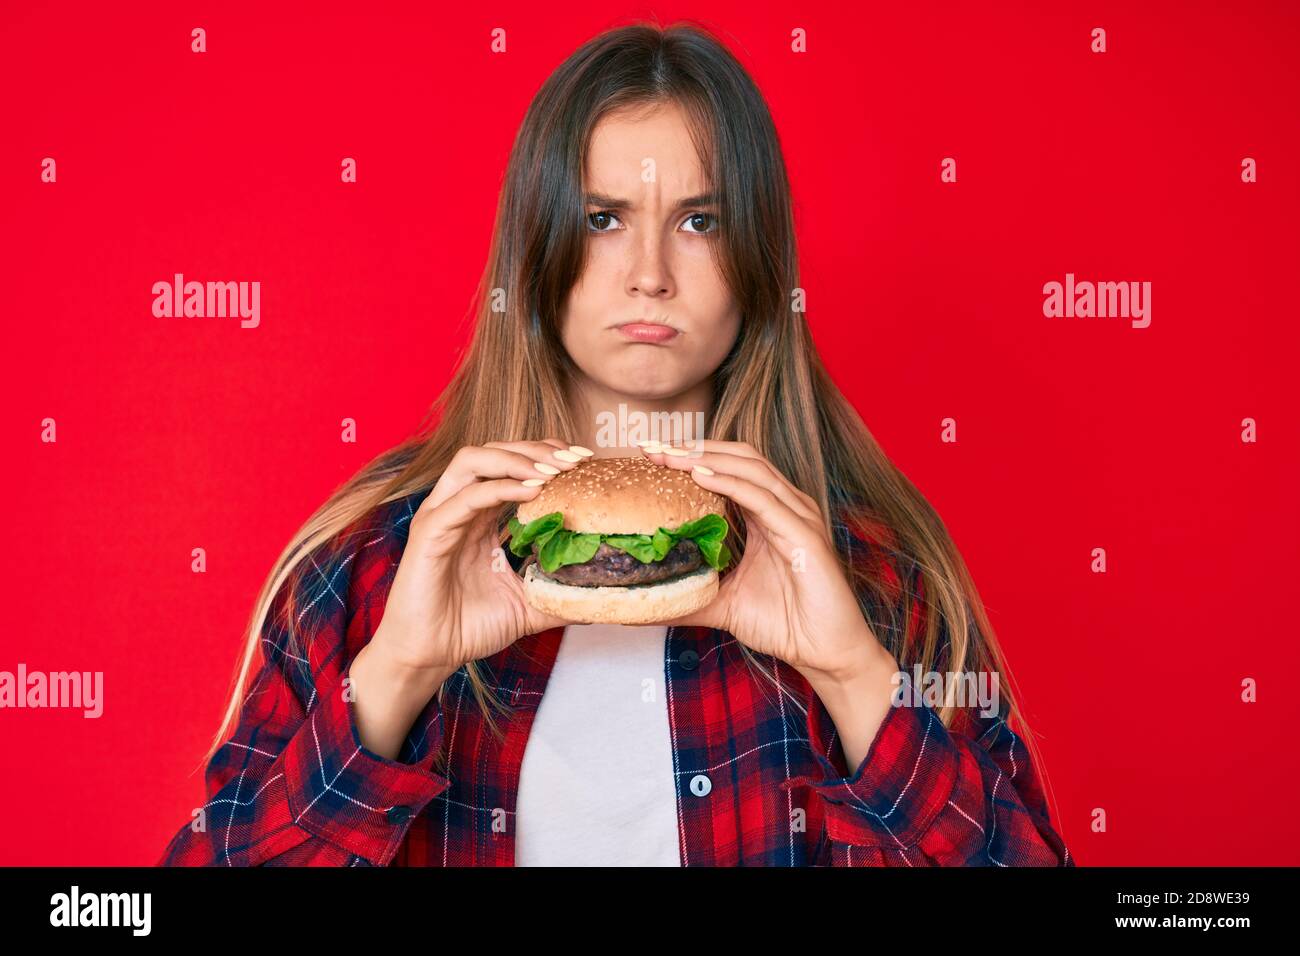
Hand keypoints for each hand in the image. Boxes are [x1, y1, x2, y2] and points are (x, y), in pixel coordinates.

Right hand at [370, 439, 584, 677]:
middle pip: (495, 451)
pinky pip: (465, 498)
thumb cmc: (468, 627)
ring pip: (473, 461)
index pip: (511, 466)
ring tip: (553, 471)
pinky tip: (532, 492)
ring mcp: (440, 516)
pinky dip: (499, 488)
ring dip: (516, 459)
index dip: (546, 455)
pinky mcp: (429, 533)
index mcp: (478, 516)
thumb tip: (598, 600)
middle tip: (575, 460)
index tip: (583, 461)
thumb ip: (558, 596)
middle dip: (537, 450)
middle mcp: (457, 507)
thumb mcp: (527, 606)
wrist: (430, 656)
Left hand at [641, 440, 897, 687]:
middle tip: (653, 448)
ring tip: (669, 456)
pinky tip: (701, 476)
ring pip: (751, 469)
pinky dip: (731, 484)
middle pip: (739, 458)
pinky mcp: (805, 535)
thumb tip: (641, 608)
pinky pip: (764, 500)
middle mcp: (785, 506)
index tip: (651, 454)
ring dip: (707, 458)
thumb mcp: (723, 604)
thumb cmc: (785, 623)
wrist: (825, 651)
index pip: (729, 469)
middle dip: (694, 448)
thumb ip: (687, 598)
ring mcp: (798, 517)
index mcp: (768, 514)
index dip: (691, 456)